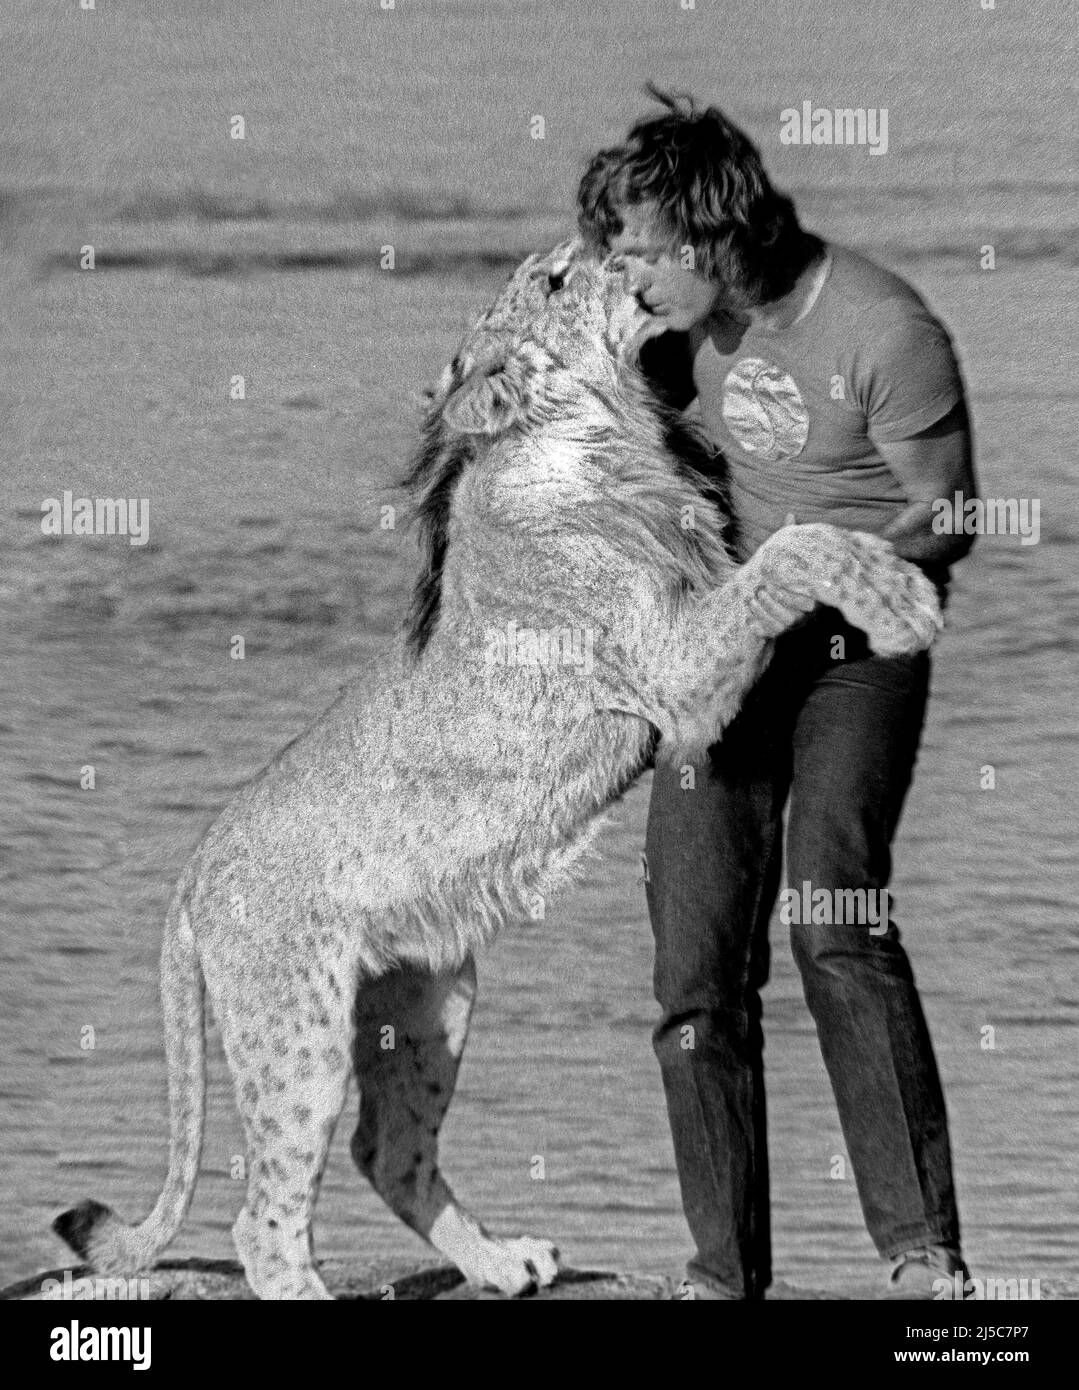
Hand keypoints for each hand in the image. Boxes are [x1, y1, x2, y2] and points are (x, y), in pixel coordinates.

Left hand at [746, 513, 814, 637]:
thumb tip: (790, 514)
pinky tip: (749, 616)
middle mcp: (803, 613)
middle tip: (760, 590)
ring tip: (751, 598)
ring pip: (778, 624)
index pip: (803, 602)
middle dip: (772, 602)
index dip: (786, 595)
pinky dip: (757, 624)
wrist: (776, 598)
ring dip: (762, 611)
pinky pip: (769, 632)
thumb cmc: (784, 573)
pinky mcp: (778, 632)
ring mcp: (791, 624)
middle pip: (791, 614)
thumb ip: (790, 539)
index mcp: (810, 596)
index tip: (771, 584)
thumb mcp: (787, 558)